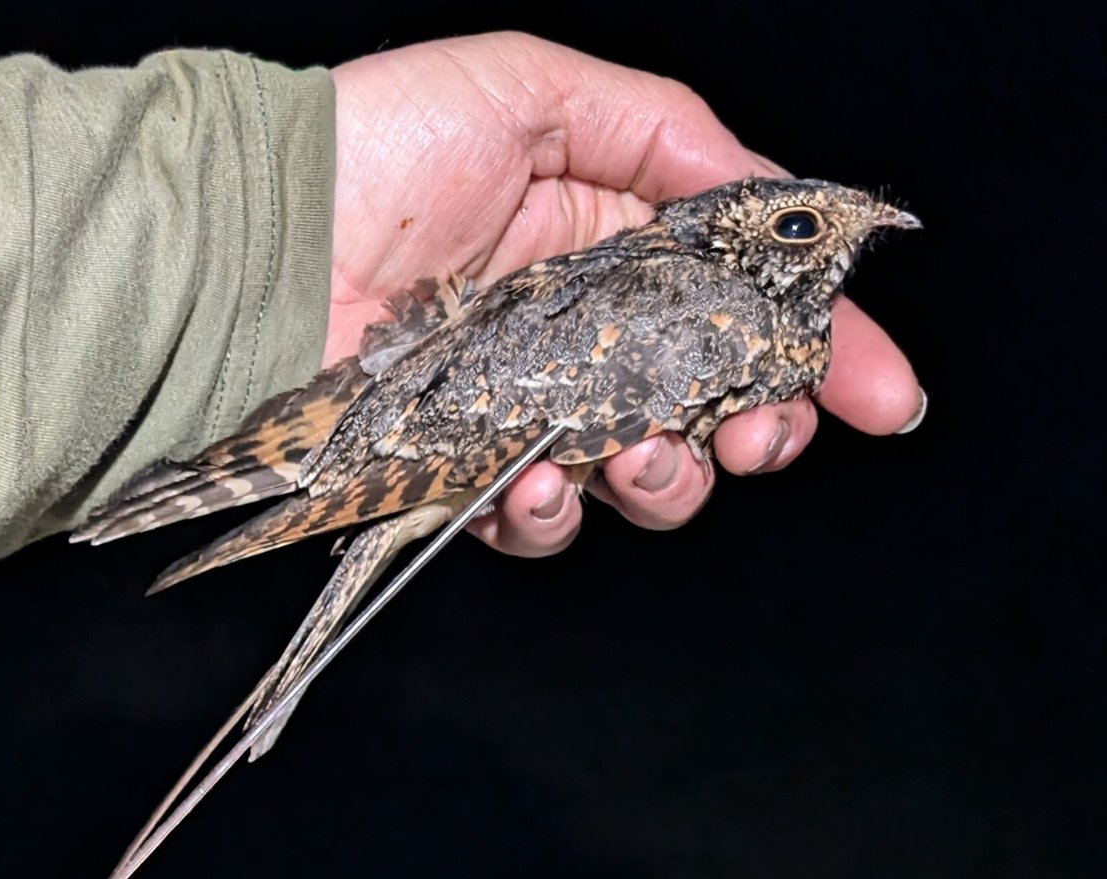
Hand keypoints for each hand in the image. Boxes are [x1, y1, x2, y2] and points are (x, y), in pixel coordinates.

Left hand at [327, 34, 923, 557]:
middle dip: (761, 432)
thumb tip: (769, 193)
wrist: (258, 241)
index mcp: (615, 244)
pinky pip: (533, 522)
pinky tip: (539, 490)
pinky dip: (552, 520)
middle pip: (712, 408)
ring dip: (667, 484)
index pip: (746, 305)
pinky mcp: (458, 473)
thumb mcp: (536, 93)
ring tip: (646, 462)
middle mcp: (581, 334)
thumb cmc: (376, 147)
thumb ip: (666, 138)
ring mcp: (522, 411)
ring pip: (636, 478)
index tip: (883, 398)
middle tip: (759, 437)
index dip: (827, 353)